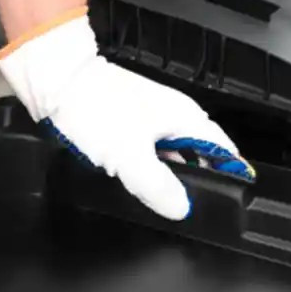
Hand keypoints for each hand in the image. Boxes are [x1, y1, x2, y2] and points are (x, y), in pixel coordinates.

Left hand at [0, 10, 253, 220]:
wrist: (55, 80)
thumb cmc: (93, 106)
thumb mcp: (130, 156)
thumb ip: (158, 185)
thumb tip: (180, 208)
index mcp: (184, 118)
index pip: (224, 149)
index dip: (233, 174)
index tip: (235, 200)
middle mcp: (171, 116)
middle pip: (198, 155)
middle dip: (201, 181)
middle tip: (198, 211)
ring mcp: (147, 120)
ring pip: (170, 156)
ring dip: (170, 178)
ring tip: (167, 204)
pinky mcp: (124, 126)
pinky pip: (146, 154)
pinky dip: (147, 171)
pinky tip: (136, 186)